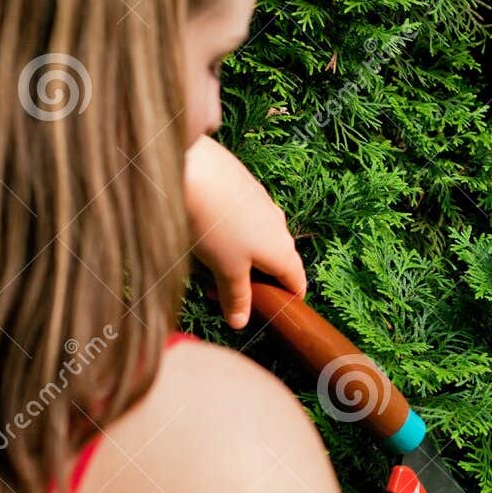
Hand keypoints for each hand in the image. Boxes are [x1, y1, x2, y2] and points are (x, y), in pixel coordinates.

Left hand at [184, 136, 306, 328]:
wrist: (194, 170)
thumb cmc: (215, 226)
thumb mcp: (226, 271)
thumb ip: (237, 298)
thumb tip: (241, 322)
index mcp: (282, 250)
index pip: (297, 281)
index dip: (289, 300)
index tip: (278, 311)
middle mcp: (279, 225)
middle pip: (275, 262)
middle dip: (253, 281)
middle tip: (223, 294)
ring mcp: (262, 203)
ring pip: (257, 240)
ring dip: (239, 258)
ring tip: (209, 266)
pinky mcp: (243, 187)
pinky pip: (243, 220)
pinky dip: (230, 235)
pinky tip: (206, 235)